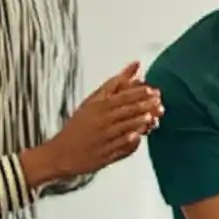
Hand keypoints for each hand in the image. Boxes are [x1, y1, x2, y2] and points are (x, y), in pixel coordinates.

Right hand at [23, 62, 162, 186]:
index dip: (139, 93)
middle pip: (125, 111)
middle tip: (158, 102)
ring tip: (152, 118)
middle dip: (143, 106)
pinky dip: (128, 141)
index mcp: (98, 106)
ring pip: (123, 128)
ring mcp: (102, 138)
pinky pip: (118, 147)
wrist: (60, 153)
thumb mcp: (94, 101)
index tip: (152, 90)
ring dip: (138, 122)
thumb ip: (116, 83)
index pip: (121, 96)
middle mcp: (101, 121)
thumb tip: (136, 65)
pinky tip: (138, 137)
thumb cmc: (80, 125)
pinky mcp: (104, 154)